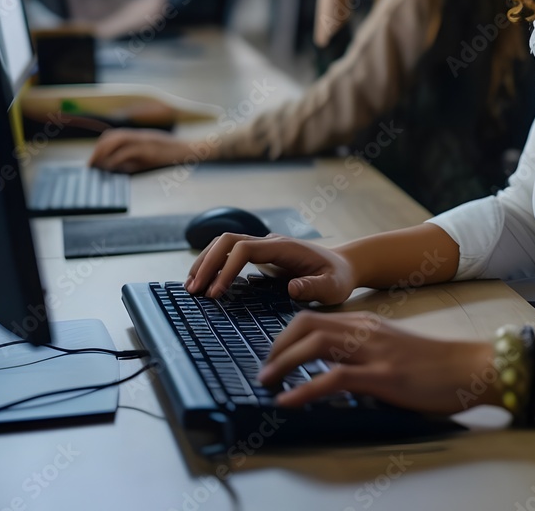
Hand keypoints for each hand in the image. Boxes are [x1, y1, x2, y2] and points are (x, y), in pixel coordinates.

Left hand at [88, 128, 200, 172]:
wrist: (190, 150)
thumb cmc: (172, 155)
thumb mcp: (150, 156)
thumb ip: (134, 159)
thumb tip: (116, 167)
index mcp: (139, 136)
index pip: (114, 135)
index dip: (100, 146)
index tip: (93, 159)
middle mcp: (140, 135)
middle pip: (112, 136)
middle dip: (98, 150)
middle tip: (91, 165)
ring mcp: (145, 141)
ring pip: (117, 140)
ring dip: (104, 152)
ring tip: (98, 165)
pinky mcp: (150, 149)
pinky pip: (128, 152)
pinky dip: (117, 159)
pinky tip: (112, 167)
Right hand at [185, 234, 357, 304]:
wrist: (343, 266)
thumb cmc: (338, 277)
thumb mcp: (333, 287)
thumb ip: (315, 288)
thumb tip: (292, 287)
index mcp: (284, 247)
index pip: (245, 248)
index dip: (226, 268)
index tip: (216, 293)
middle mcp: (270, 242)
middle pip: (228, 240)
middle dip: (207, 263)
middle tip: (193, 290)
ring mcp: (263, 247)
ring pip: (224, 243)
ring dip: (205, 262)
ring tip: (190, 287)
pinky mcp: (260, 256)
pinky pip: (229, 253)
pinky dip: (213, 263)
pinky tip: (203, 282)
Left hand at [256, 310, 496, 414]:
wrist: (469, 367)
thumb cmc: (436, 365)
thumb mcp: (394, 350)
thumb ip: (367, 352)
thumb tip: (337, 370)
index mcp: (367, 324)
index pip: (314, 319)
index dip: (286, 336)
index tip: (274, 356)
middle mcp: (365, 331)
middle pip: (307, 324)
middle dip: (277, 346)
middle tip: (264, 369)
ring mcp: (373, 352)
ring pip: (315, 344)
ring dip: (283, 363)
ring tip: (266, 382)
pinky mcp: (382, 375)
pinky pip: (334, 378)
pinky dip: (305, 389)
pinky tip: (289, 400)